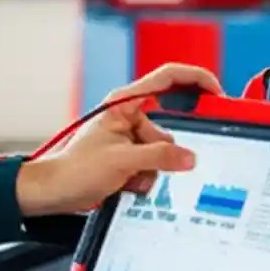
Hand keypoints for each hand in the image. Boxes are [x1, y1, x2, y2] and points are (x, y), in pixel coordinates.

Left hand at [15, 63, 223, 216]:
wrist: (51, 193)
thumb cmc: (74, 169)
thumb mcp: (122, 161)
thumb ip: (159, 157)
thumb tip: (190, 157)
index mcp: (125, 102)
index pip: (168, 78)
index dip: (197, 79)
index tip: (218, 94)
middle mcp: (129, 116)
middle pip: (168, 129)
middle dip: (164, 153)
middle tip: (149, 166)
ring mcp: (129, 139)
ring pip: (162, 153)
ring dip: (151, 171)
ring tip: (128, 180)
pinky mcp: (128, 159)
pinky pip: (152, 167)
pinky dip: (144, 179)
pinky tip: (126, 185)